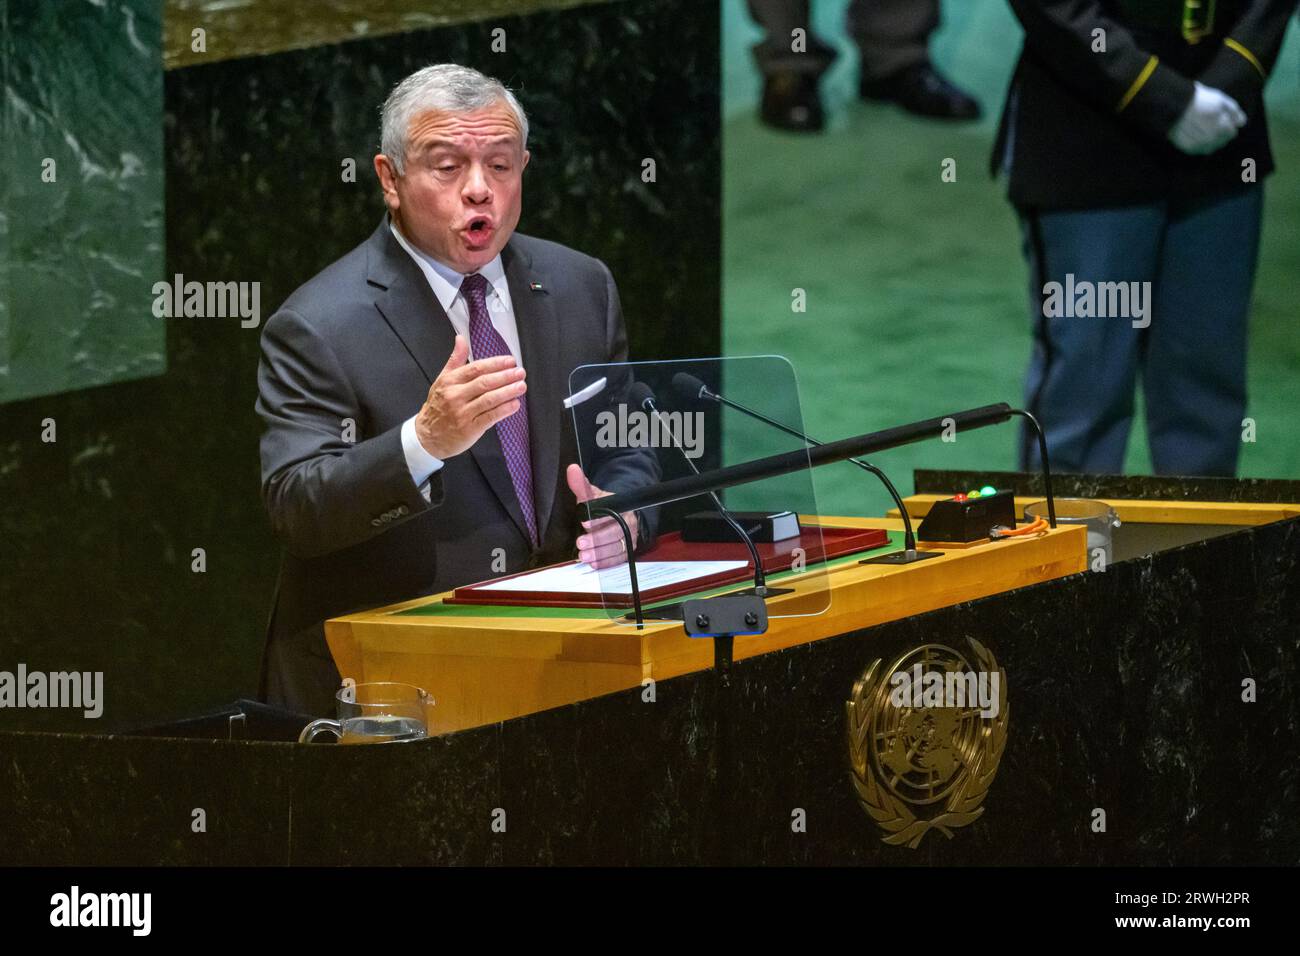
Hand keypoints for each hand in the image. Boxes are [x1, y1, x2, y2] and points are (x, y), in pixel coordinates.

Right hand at [415, 335, 526, 459]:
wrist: (428, 436)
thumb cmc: (438, 406)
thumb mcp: (442, 380)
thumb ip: (455, 360)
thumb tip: (460, 339)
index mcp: (450, 381)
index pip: (476, 369)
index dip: (495, 364)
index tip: (510, 361)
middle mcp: (455, 396)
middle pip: (484, 383)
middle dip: (505, 376)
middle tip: (520, 372)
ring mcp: (462, 413)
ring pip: (489, 399)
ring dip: (508, 392)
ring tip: (521, 386)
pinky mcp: (469, 428)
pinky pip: (490, 417)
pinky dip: (504, 410)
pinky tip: (514, 404)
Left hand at [566, 463, 638, 569]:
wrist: (620, 515)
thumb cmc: (603, 506)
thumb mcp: (592, 495)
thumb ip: (581, 485)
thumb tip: (571, 469)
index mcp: (620, 507)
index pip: (611, 512)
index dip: (598, 519)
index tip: (584, 521)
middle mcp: (627, 522)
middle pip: (616, 532)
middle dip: (598, 539)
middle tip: (581, 543)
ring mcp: (629, 538)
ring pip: (617, 547)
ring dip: (600, 554)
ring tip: (584, 556)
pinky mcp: (627, 551)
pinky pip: (619, 559)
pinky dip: (606, 563)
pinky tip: (594, 564)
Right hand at [1168, 81, 1245, 154]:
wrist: (1173, 106)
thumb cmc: (1199, 99)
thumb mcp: (1220, 99)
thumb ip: (1233, 112)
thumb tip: (1241, 124)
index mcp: (1223, 129)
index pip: (1232, 133)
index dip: (1228, 125)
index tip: (1221, 118)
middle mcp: (1213, 141)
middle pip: (1221, 142)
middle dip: (1220, 134)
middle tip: (1211, 123)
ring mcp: (1199, 146)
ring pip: (1210, 148)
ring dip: (1210, 141)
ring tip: (1203, 130)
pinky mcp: (1187, 148)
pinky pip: (1198, 150)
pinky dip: (1199, 144)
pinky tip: (1195, 135)